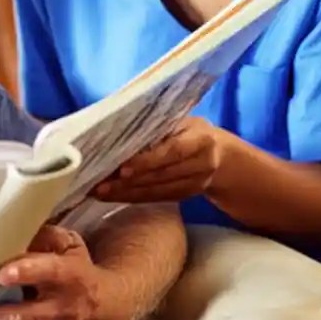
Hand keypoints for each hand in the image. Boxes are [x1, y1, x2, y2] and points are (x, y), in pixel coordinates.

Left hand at [94, 117, 226, 202]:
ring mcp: (196, 184)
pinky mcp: (185, 196)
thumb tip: (116, 130)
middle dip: (127, 182)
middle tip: (98, 184)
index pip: (172, 152)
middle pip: (161, 176)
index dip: (147, 162)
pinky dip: (132, 197)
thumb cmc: (190, 130)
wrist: (221, 155)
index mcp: (201, 140)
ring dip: (125, 193)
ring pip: (156, 191)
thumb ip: (157, 127)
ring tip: (99, 192)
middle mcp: (202, 165)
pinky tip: (111, 196)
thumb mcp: (181, 121)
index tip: (123, 169)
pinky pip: (156, 198)